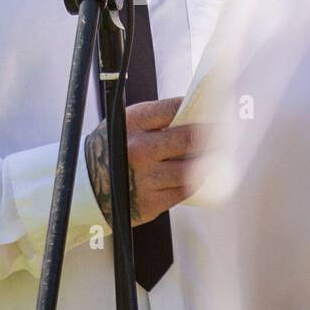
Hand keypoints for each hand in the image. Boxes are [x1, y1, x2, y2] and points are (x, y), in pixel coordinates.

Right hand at [84, 96, 211, 226]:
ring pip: (191, 168)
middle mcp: (138, 150)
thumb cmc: (110, 152)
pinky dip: (194, 181)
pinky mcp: (151, 202)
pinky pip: (184, 190)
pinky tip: (197, 175)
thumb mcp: (123, 127)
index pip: (174, 109)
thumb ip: (153, 122)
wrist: (84, 189)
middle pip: (188, 138)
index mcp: (131, 124)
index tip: (213, 109)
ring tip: (216, 155)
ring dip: (207, 160)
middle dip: (211, 134)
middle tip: (224, 132)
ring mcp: (146, 178)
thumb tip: (193, 116)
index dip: (198, 108)